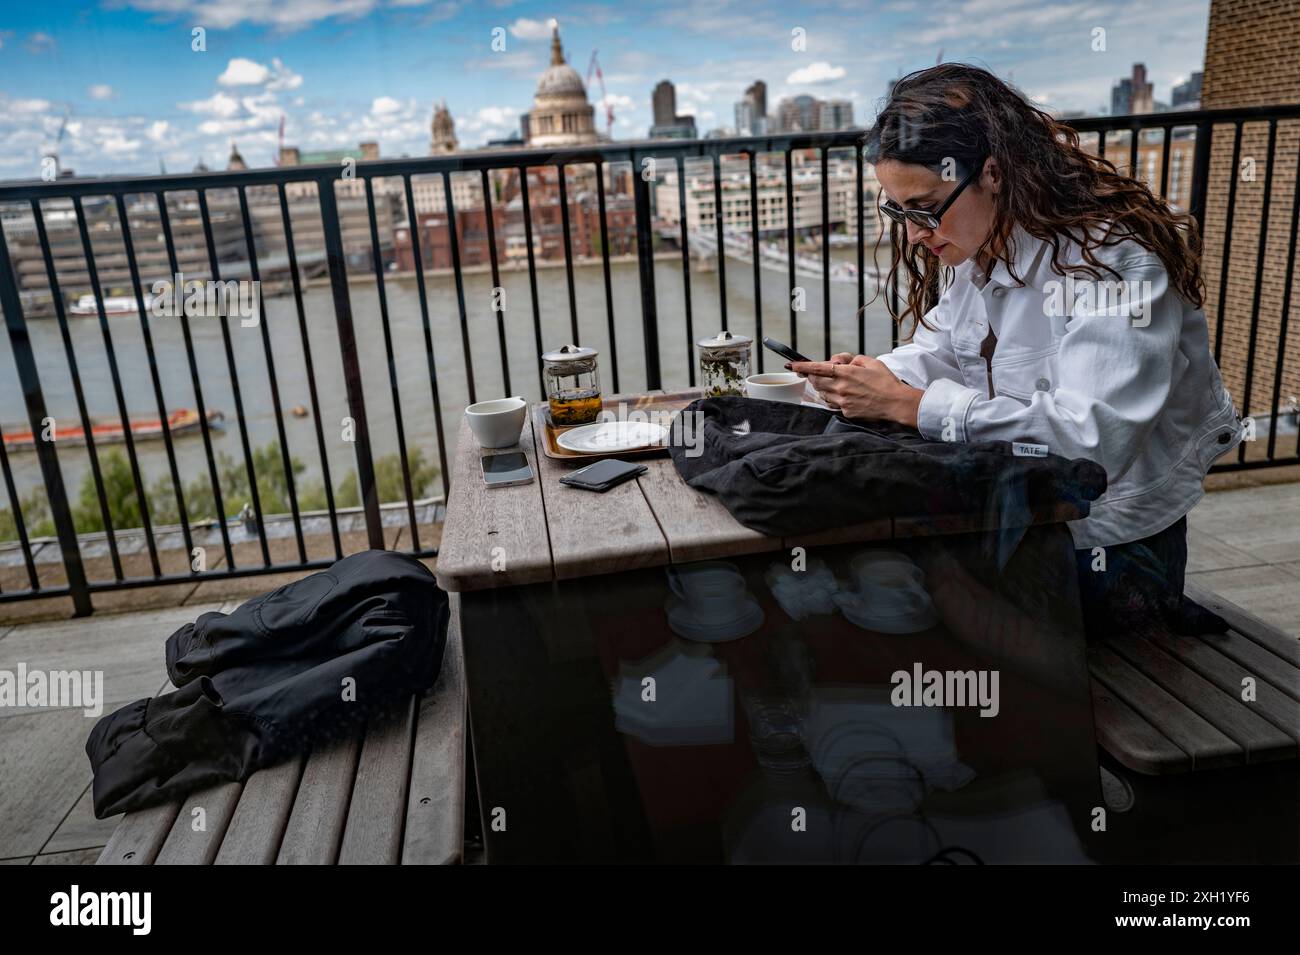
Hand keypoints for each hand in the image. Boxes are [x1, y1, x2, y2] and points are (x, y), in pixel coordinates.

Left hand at [787, 354, 923, 426]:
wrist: (896, 403)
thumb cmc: (885, 381)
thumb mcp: (870, 362)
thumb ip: (851, 359)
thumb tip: (838, 361)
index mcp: (846, 373)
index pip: (818, 368)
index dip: (802, 366)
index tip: (792, 365)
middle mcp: (841, 388)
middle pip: (816, 381)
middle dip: (812, 376)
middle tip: (814, 373)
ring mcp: (843, 402)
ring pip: (823, 393)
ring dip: (824, 387)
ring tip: (836, 383)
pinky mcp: (846, 412)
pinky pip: (833, 404)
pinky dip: (833, 398)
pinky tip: (844, 395)